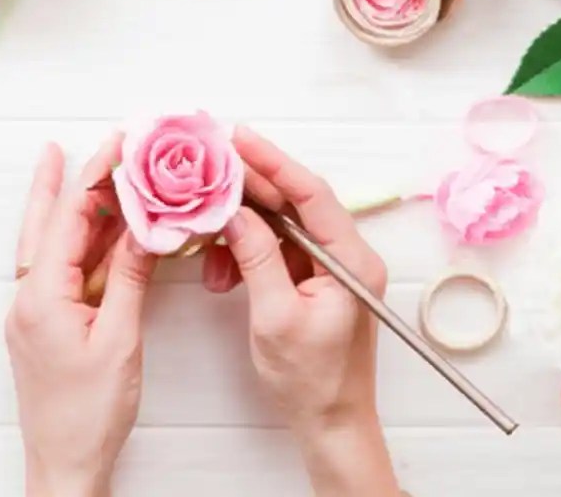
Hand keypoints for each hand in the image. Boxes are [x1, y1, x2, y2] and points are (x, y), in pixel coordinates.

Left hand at [5, 136, 158, 496]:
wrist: (65, 463)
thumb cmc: (88, 415)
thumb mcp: (120, 339)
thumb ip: (131, 278)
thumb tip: (144, 229)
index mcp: (41, 297)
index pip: (69, 221)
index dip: (94, 181)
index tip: (114, 148)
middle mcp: (28, 299)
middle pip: (44, 226)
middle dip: (59, 184)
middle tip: (67, 147)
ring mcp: (33, 313)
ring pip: (50, 249)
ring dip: (70, 215)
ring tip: (84, 178)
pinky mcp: (44, 327)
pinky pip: (60, 275)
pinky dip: (79, 250)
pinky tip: (95, 237)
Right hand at [202, 126, 399, 496]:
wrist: (330, 422)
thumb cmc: (312, 381)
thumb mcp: (275, 315)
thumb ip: (257, 257)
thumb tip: (235, 213)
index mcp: (351, 261)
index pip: (312, 194)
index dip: (273, 162)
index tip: (239, 139)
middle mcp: (347, 257)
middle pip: (295, 203)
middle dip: (249, 187)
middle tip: (210, 169)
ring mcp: (330, 268)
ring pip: (280, 226)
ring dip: (241, 230)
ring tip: (209, 244)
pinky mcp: (314, 281)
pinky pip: (276, 250)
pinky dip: (246, 253)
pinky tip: (222, 269)